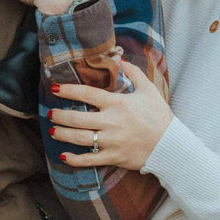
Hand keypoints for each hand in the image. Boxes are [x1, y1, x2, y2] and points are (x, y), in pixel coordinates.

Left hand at [50, 61, 171, 171]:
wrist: (170, 145)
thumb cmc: (159, 117)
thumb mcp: (149, 90)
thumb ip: (134, 74)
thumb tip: (120, 59)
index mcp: (118, 103)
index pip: (87, 94)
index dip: (68, 90)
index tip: (54, 88)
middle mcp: (111, 122)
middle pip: (77, 118)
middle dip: (60, 115)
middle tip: (50, 113)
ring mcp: (111, 141)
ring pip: (80, 138)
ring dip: (63, 134)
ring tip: (52, 130)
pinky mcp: (113, 157)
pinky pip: (89, 159)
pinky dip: (75, 159)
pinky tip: (64, 155)